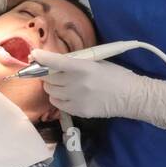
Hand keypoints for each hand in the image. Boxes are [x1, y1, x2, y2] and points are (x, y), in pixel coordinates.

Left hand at [31, 48, 165, 128]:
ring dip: (52, 86)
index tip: (34, 54)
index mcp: (84, 68)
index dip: (42, 58)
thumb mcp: (98, 62)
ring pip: (51, 91)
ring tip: (63, 84)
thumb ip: (77, 62)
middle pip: (49, 78)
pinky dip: (58, 98)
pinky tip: (68, 94)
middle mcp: (78, 84)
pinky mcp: (78, 111)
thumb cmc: (116, 75)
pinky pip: (58, 104)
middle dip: (47, 74)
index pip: (56, 62)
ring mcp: (77, 99)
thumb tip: (56, 61)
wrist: (131, 97)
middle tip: (53, 72)